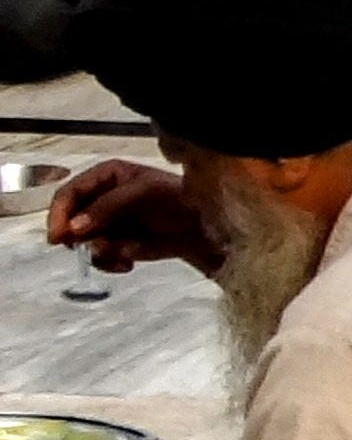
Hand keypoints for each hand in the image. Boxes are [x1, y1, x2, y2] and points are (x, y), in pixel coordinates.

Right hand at [50, 161, 202, 273]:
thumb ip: (108, 206)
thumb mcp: (145, 192)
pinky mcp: (115, 243)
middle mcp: (100, 199)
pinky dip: (109, 262)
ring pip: (81, 242)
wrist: (205, 226)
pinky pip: (98, 257)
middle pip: (68, 220)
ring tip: (123, 253)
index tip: (59, 237)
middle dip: (80, 239)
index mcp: (105, 176)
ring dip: (98, 253)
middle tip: (97, 248)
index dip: (58, 214)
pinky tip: (128, 262)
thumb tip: (75, 227)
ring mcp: (106, 223)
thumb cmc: (179, 198)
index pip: (68, 193)